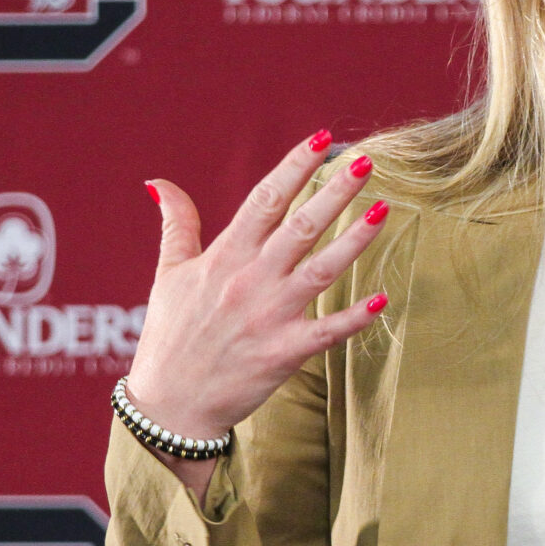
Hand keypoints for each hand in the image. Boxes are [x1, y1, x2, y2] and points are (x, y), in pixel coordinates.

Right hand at [126, 130, 388, 447]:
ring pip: (320, 271)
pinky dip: (355, 318)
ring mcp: (268, 317)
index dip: (294, 167)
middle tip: (366, 162)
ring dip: (355, 241)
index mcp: (224, 256)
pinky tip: (384, 298)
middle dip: (334, 192)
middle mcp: (249, 281)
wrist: (168, 406)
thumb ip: (176, 225)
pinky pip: (326, 332)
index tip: (321, 139)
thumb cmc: (170, 337)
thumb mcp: (169, 274)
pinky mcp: (282, 353)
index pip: (264, 200)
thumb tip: (159, 183)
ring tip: (386, 209)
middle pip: (300, 227)